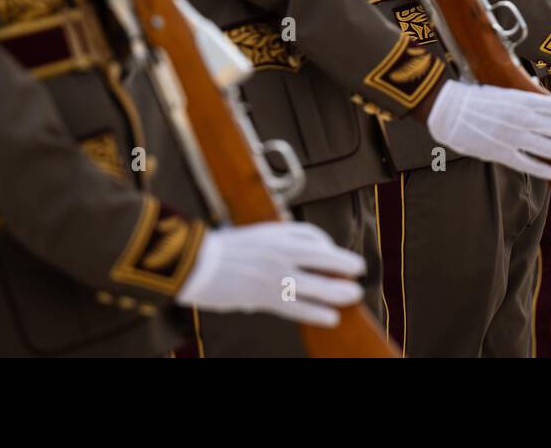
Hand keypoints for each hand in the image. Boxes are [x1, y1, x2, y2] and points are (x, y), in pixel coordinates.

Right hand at [174, 222, 366, 326]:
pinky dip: (317, 312)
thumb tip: (272, 276)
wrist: (191, 260)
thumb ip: (263, 251)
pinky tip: (331, 318)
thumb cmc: (213, 252)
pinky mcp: (265, 295)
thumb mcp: (245, 240)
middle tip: (359, 268)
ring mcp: (274, 273)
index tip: (333, 250)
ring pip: (316, 282)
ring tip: (354, 294)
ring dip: (338, 290)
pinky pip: (298, 306)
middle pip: (321, 255)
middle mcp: (278, 250)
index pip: (310, 235)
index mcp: (273, 232)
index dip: (327, 243)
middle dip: (343, 262)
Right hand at [427, 80, 550, 179]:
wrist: (449, 110)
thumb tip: (546, 104)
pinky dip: (541, 168)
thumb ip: (525, 100)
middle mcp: (520, 117)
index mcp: (521, 99)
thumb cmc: (476, 99)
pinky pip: (525, 162)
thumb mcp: (504, 93)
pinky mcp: (499, 152)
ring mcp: (511, 136)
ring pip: (546, 146)